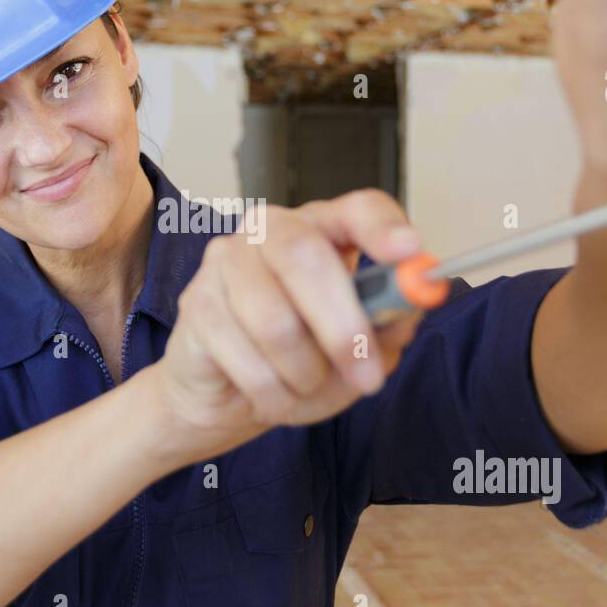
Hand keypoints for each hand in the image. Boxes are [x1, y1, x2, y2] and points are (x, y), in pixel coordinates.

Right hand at [153, 190, 426, 464]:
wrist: (227, 394)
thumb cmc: (299, 357)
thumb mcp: (357, 344)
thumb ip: (388, 322)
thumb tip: (410, 307)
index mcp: (321, 228)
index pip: (356, 209)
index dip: (382, 227)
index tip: (408, 251)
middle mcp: (269, 231)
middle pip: (305, 258)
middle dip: (343, 327)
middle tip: (369, 377)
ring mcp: (225, 263)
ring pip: (274, 322)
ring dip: (305, 375)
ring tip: (309, 389)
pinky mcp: (196, 305)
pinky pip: (245, 359)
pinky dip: (273, 394)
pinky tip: (275, 397)